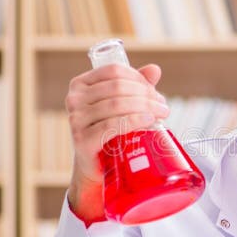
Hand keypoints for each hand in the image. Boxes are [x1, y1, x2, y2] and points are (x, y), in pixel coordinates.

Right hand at [64, 62, 169, 220]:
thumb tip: (155, 69)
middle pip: (118, 87)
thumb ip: (136, 85)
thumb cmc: (109, 131)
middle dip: (146, 94)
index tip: (155, 93)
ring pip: (116, 105)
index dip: (139, 78)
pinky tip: (148, 121)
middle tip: (162, 106)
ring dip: (145, 107)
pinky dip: (134, 121)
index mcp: (81, 84)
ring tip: (161, 114)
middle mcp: (74, 99)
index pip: (114, 71)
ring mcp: (76, 120)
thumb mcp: (121, 105)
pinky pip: (112, 125)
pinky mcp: (82, 140)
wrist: (96, 166)